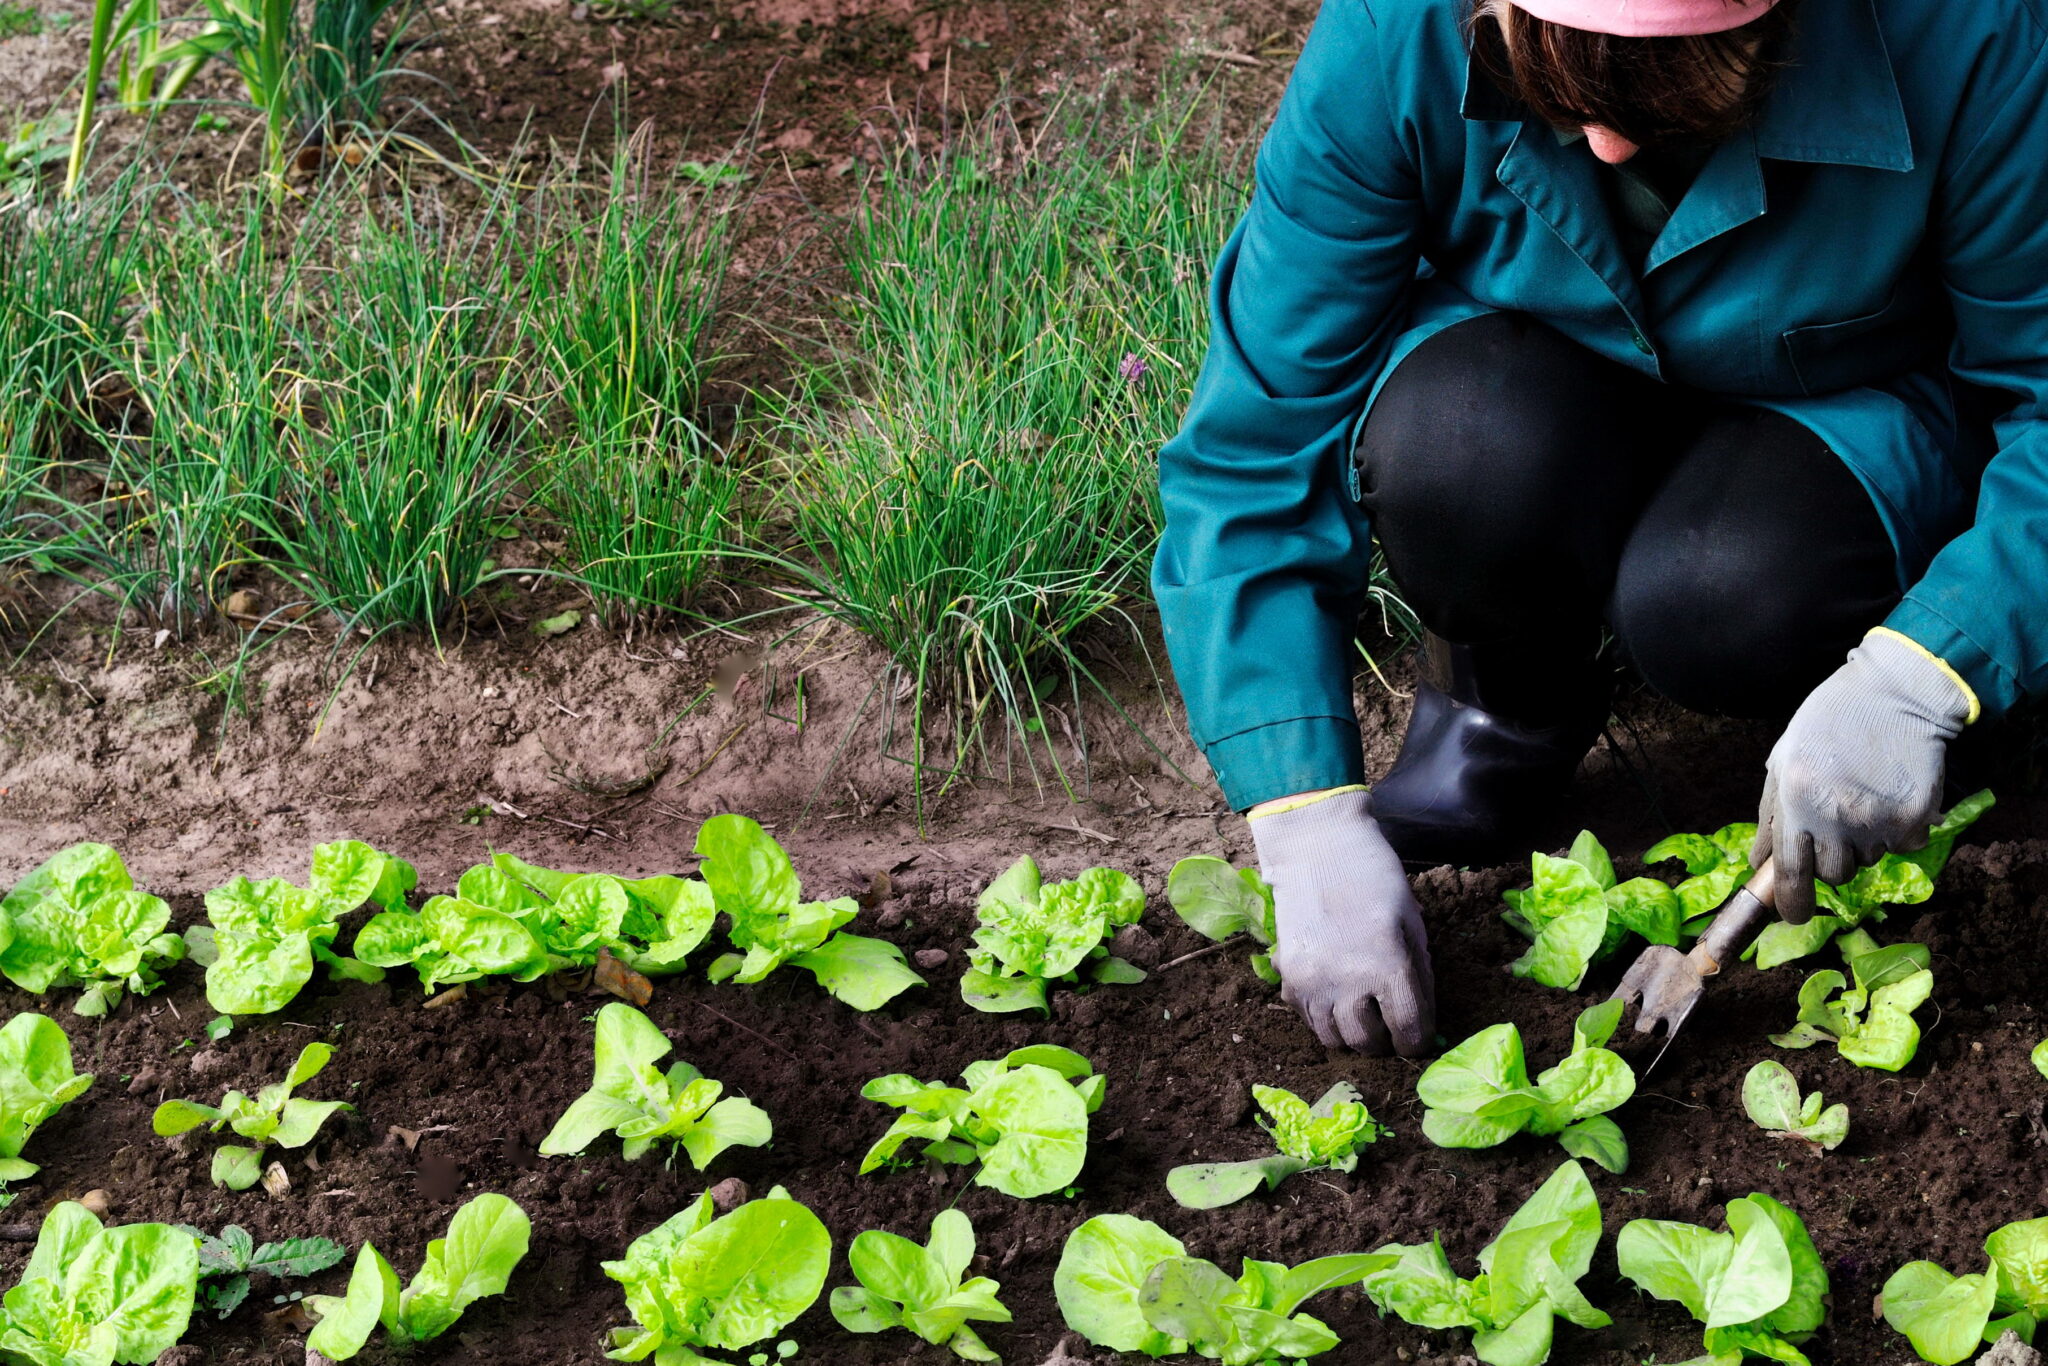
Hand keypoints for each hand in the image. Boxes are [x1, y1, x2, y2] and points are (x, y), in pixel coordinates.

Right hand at [1249, 788, 1435, 1053]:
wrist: (1316, 845)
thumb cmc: (1374, 875)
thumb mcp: (1412, 921)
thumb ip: (1418, 973)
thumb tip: (1422, 1016)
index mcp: (1389, 965)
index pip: (1409, 1030)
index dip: (1417, 1042)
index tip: (1416, 1038)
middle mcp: (1348, 981)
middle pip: (1369, 1042)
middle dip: (1384, 1042)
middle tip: (1388, 1027)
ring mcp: (1313, 980)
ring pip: (1333, 1039)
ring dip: (1351, 1034)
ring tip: (1360, 1016)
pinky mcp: (1288, 975)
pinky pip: (1306, 1018)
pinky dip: (1323, 1018)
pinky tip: (1334, 997)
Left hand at [1751, 630, 1974, 923]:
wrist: (1895, 693)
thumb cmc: (1828, 722)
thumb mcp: (1783, 760)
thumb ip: (1769, 815)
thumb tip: (1759, 864)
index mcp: (1796, 801)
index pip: (1792, 875)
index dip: (1791, 904)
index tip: (1792, 916)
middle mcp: (1837, 817)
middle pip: (1833, 874)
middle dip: (1829, 861)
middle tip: (1833, 826)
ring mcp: (1879, 821)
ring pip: (1867, 860)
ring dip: (1861, 842)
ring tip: (1861, 798)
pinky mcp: (1915, 819)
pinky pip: (1901, 844)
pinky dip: (1895, 830)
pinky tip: (1888, 794)